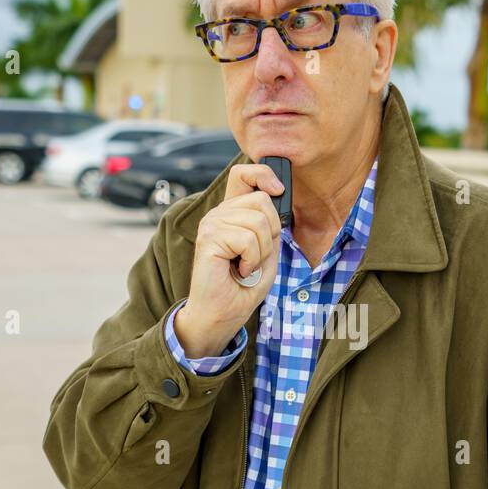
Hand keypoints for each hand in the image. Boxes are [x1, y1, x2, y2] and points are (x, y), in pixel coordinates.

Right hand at [174, 163, 284, 357]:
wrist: (222, 314)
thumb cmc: (242, 286)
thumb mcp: (266, 251)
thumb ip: (270, 226)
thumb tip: (276, 200)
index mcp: (230, 213)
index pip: (243, 174)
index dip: (263, 174)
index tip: (278, 189)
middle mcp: (218, 214)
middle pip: (261, 200)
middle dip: (271, 232)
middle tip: (256, 256)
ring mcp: (211, 224)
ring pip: (258, 221)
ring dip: (261, 251)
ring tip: (246, 266)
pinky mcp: (209, 239)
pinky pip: (248, 239)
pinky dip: (252, 260)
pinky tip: (239, 270)